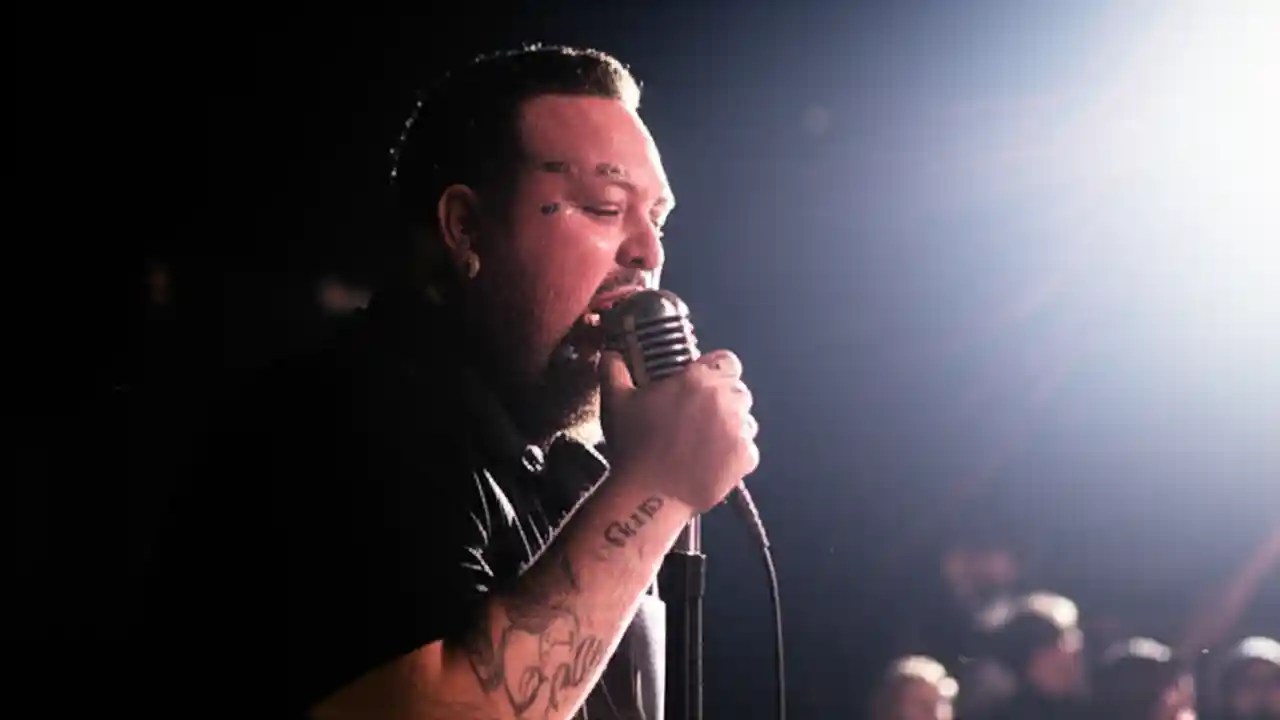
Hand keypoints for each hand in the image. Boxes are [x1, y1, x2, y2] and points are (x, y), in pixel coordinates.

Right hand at [598, 349, 758, 513]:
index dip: (717, 371)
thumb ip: (614, 372)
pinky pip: (749, 449)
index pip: (727, 361)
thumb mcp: (617, 403)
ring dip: (732, 426)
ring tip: (707, 442)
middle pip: (738, 391)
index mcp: (697, 379)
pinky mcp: (746, 457)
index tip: (704, 384)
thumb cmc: (633, 446)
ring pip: (747, 420)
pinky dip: (735, 454)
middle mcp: (724, 400)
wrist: (649, 496)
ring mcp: (739, 430)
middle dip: (724, 400)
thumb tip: (610, 355)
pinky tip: (713, 462)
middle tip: (701, 417)